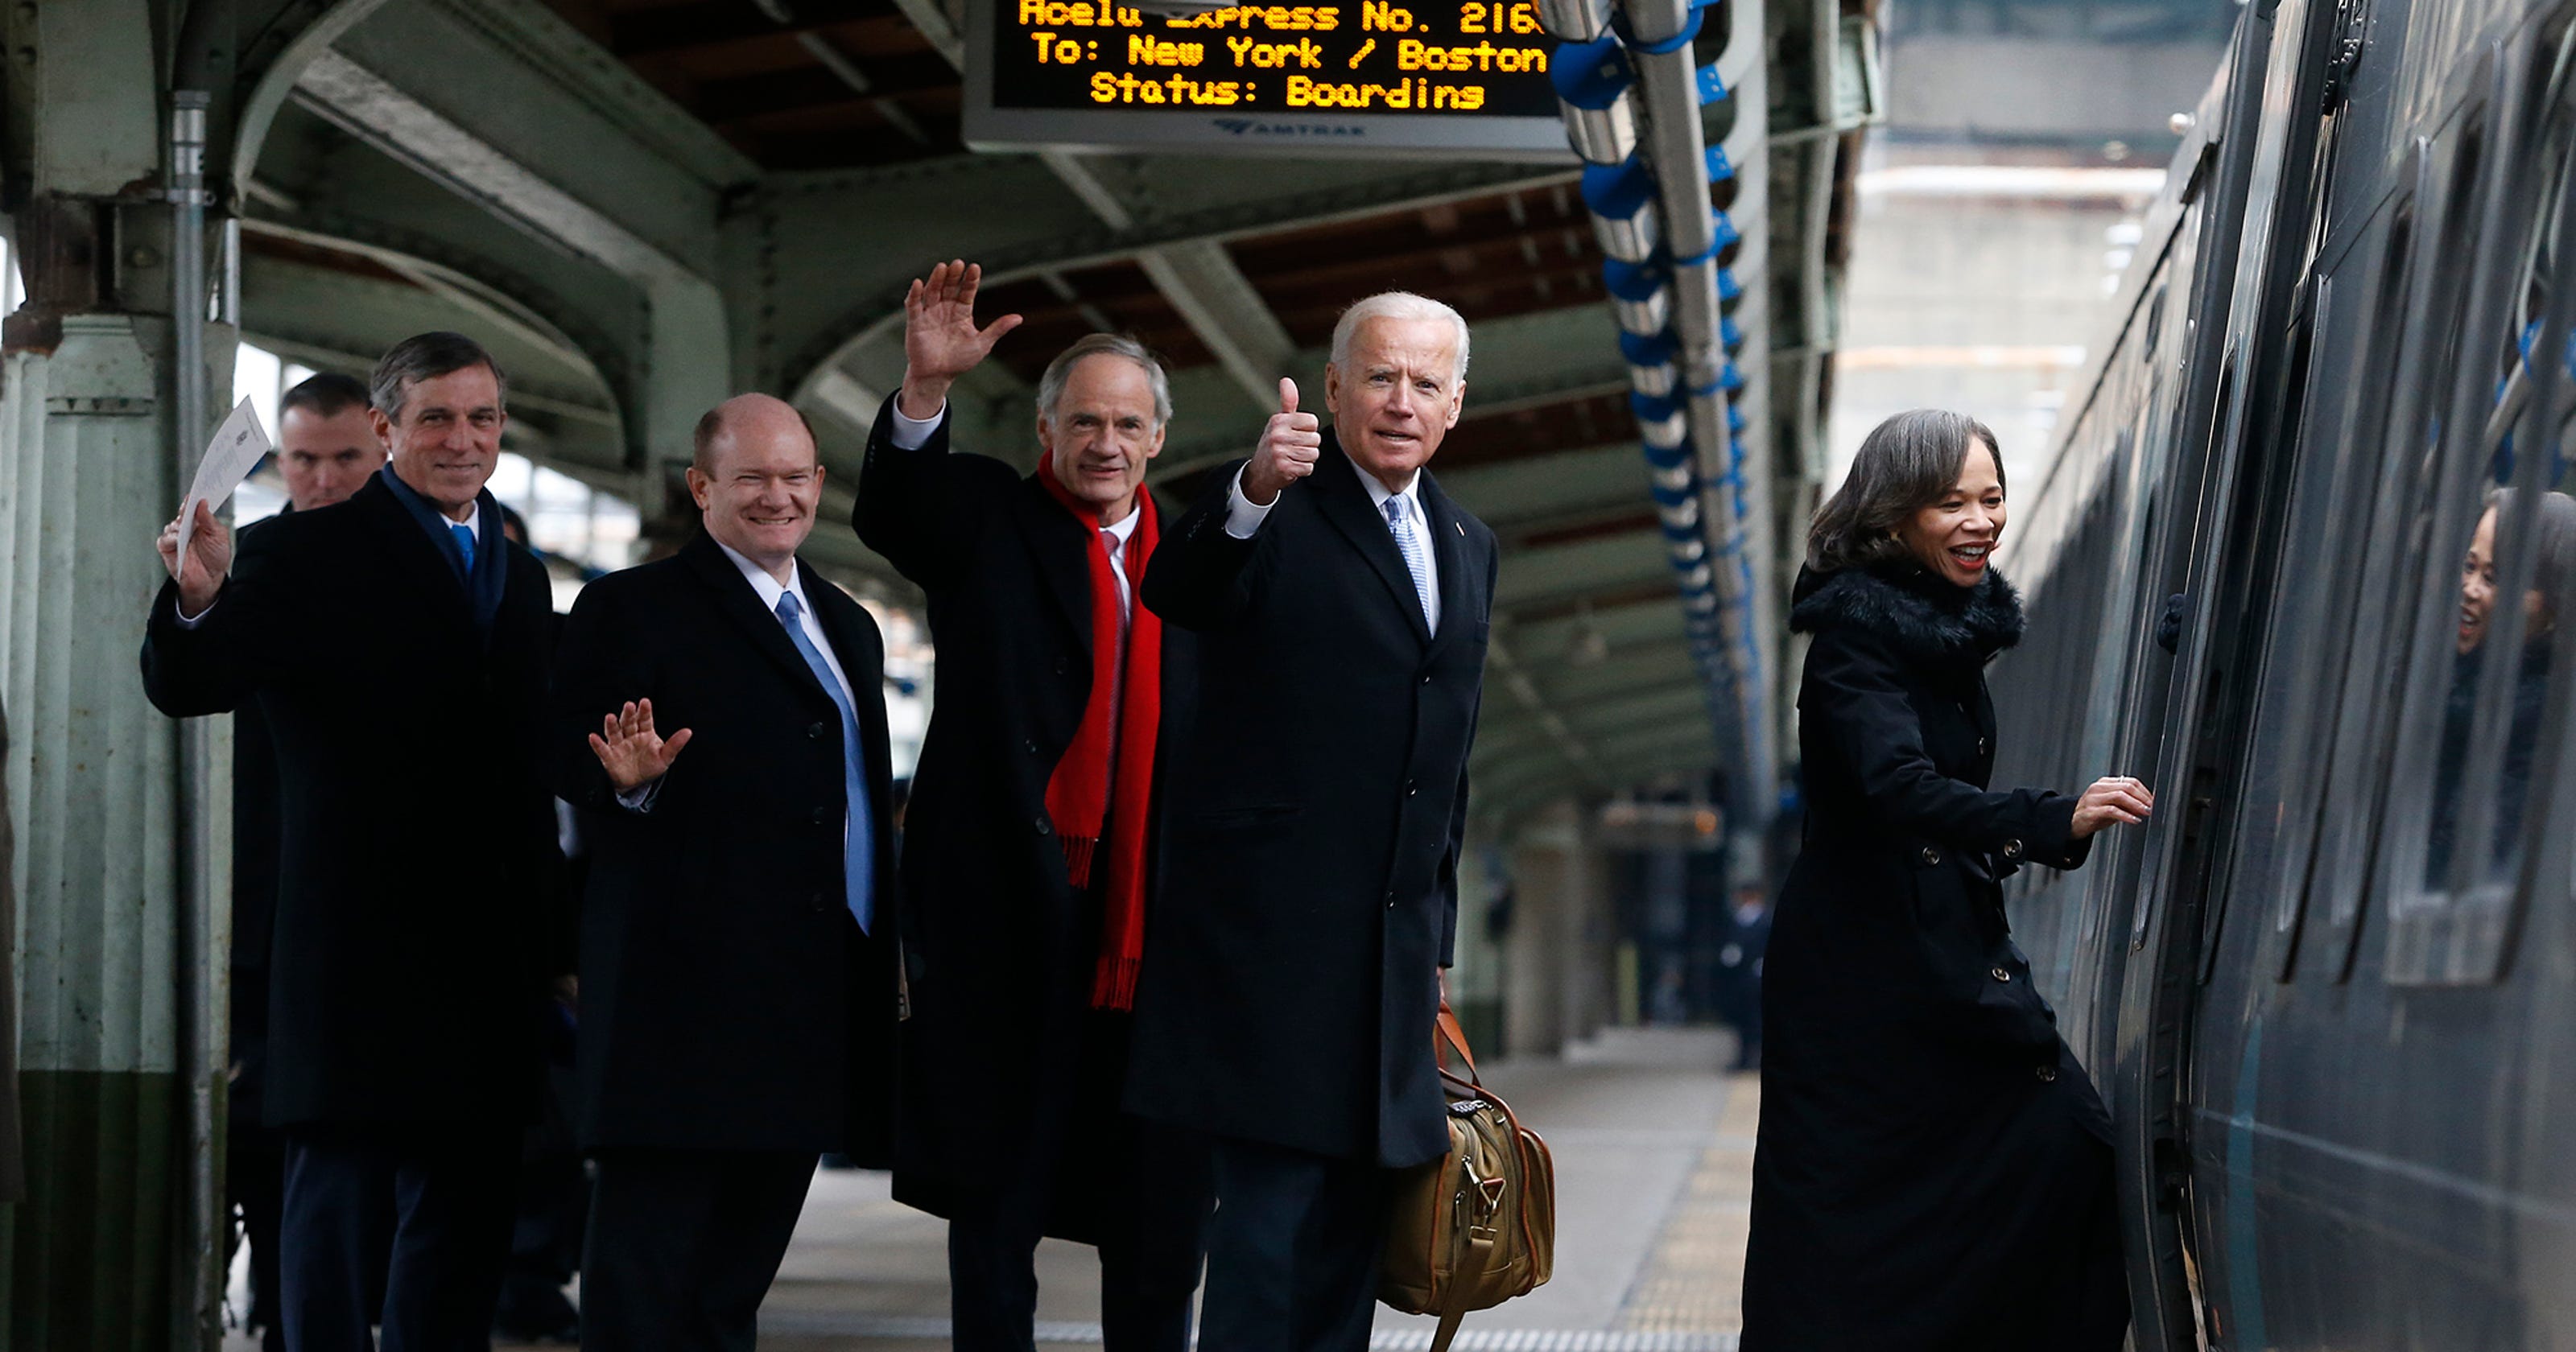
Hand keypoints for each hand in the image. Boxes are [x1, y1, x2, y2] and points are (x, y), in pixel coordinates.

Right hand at [156, 500, 231, 614]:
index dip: (194, 499)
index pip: (194, 507)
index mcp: (199, 522)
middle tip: (189, 504)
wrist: (210, 579)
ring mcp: (175, 537)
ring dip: (179, 524)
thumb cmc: (216, 556)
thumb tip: (202, 503)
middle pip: (182, 513)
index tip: (197, 492)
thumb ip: (209, 520)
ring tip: (185, 525)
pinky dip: (170, 538)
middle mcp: (186, 527)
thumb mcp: (218, 536)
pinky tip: (177, 538)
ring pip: (172, 525)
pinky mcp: (167, 548)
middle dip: (186, 509)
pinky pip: (165, 539)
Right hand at [589, 698, 692, 793]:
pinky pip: (602, 749)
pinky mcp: (609, 756)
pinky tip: (593, 737)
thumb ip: (675, 744)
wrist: (637, 783)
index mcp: (645, 733)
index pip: (645, 720)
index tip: (645, 702)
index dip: (644, 711)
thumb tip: (688, 731)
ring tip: (610, 717)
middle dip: (628, 714)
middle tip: (629, 705)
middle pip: (629, 723)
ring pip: (614, 733)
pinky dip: (597, 744)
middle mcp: (630, 735)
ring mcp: (619, 745)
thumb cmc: (651, 765)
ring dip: (612, 725)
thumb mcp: (666, 756)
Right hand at [899, 260, 1022, 418]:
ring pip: (932, 291)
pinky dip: (914, 294)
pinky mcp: (915, 322)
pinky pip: (914, 305)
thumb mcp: (982, 344)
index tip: (975, 268)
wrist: (938, 376)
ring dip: (936, 279)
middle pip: (949, 287)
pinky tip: (918, 283)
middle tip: (958, 263)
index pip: (967, 291)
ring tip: (942, 267)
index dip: (971, 280)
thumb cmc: (959, 361)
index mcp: (962, 312)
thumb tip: (1019, 318)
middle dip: (953, 275)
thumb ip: (998, 329)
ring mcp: (930, 313)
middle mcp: (945, 308)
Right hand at [1241, 378, 1319, 504]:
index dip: (1308, 430)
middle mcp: (1277, 435)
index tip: (1295, 434)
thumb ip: (1287, 402)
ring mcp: (1279, 452)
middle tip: (1293, 448)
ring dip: (1306, 459)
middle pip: (1315, 439)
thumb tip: (1286, 380)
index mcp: (1278, 420)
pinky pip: (1308, 467)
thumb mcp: (1279, 421)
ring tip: (1292, 457)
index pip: (1312, 422)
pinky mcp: (1284, 468)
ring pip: (1313, 454)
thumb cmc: (1275, 443)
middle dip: (1308, 446)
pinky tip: (1291, 467)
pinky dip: (1303, 470)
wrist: (1260, 473)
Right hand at [2070, 775, 2153, 838]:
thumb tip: (2146, 806)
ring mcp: (2093, 799)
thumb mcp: (2111, 806)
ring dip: (2136, 805)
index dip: (2144, 791)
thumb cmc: (2093, 814)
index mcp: (2104, 783)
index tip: (2154, 801)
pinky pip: (2112, 810)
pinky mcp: (2091, 811)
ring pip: (2120, 796)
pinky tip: (2134, 820)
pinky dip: (2126, 815)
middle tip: (2152, 807)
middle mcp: (2098, 788)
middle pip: (2126, 787)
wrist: (2071, 824)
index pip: (2130, 781)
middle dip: (2143, 798)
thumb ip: (2126, 804)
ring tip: (2145, 812)